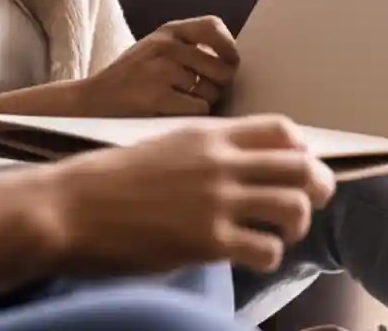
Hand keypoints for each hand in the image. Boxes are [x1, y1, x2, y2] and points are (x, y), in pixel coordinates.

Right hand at [45, 115, 335, 273]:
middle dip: (318, 187)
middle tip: (312, 203)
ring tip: (281, 234)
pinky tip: (252, 256)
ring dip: (296, 224)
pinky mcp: (208, 241)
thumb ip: (203, 152)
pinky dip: (269, 256)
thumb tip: (238, 166)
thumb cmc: (108, 180)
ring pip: (294, 208)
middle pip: (301, 167)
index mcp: (208, 135)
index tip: (299, 166)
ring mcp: (216, 202)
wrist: (68, 207)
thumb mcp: (162, 146)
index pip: (282, 130)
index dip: (302, 149)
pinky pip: (266, 249)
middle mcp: (220, 163)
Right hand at [76, 16, 239, 116]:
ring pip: (212, 92)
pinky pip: (199, 109)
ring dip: (201, 102)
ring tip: (175, 101)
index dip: (228, 46)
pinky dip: (190, 116)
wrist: (91, 100)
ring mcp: (161, 70)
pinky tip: (168, 112)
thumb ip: (188, 48)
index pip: (213, 26)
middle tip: (198, 91)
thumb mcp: (155, 50)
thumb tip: (234, 62)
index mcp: (168, 31)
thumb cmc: (132, 79)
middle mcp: (166, 45)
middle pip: (221, 68)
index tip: (229, 62)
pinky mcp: (157, 96)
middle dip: (218, 85)